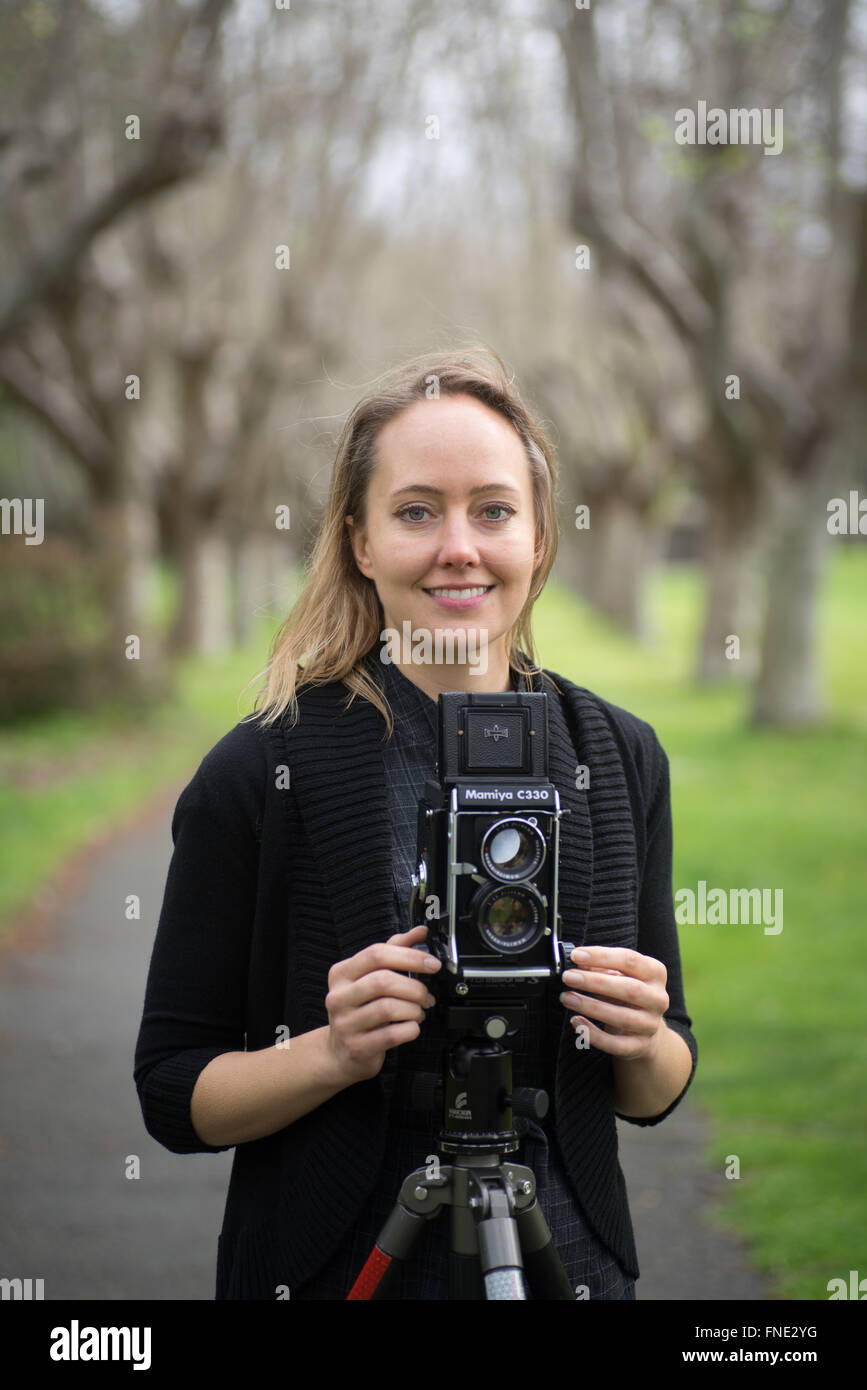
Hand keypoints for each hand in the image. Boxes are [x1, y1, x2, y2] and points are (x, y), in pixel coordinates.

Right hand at [325, 924, 441, 1082]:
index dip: (409, 956)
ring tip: (419, 1011)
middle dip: (414, 987)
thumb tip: (420, 931)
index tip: (431, 964)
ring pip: (388, 1008)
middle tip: (427, 995)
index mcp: (342, 973)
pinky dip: (410, 1029)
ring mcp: (346, 1023)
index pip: (376, 955)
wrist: (340, 1052)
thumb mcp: (370, 977)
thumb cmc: (359, 1009)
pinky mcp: (357, 1047)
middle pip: (382, 981)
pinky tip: (412, 1027)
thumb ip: (395, 950)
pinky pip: (392, 1035)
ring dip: (414, 1009)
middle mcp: (339, 996)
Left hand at [560, 945, 669, 1060]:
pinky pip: (616, 1044)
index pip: (630, 960)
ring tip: (567, 998)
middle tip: (569, 977)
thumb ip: (600, 967)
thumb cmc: (626, 994)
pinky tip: (576, 1021)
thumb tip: (578, 961)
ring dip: (591, 1007)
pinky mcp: (640, 1046)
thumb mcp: (619, 975)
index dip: (601, 957)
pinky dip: (594, 1034)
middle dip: (595, 982)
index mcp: (655, 973)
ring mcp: (651, 1024)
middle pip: (629, 989)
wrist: (645, 1027)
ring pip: (623, 1018)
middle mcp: (658, 999)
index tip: (576, 955)